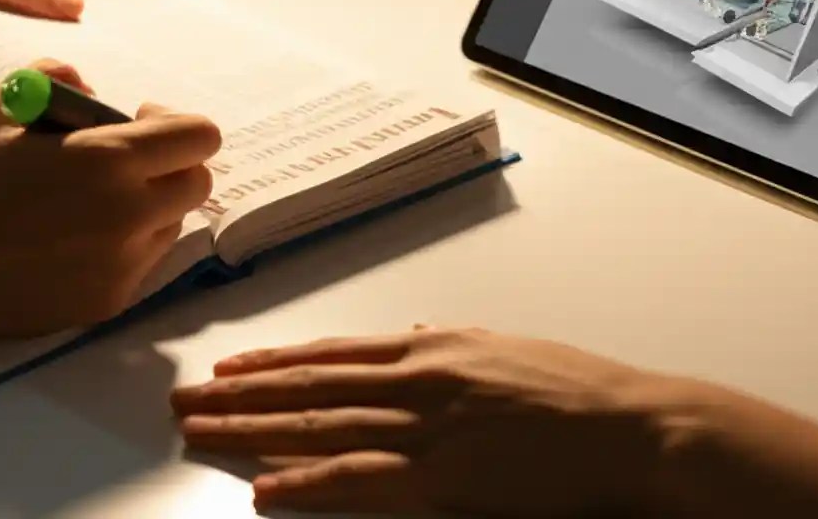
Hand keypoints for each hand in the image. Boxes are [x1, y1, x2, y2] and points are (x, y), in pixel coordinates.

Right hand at [0, 60, 220, 392]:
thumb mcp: (0, 106)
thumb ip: (54, 78)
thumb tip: (89, 86)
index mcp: (111, 160)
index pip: (200, 136)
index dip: (175, 123)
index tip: (139, 120)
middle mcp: (132, 214)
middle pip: (198, 182)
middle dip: (172, 164)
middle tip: (126, 160)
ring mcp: (126, 263)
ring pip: (174, 223)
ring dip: (152, 204)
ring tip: (98, 200)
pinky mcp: (113, 299)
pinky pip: (144, 261)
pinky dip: (128, 243)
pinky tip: (79, 237)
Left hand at [171, 327, 687, 516]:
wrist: (631, 426)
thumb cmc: (579, 390)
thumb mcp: (509, 348)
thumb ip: (455, 343)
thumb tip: (420, 331)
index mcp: (433, 348)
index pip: (334, 355)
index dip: (276, 362)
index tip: (234, 367)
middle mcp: (417, 379)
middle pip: (309, 388)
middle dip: (242, 395)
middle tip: (187, 399)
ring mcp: (425, 427)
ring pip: (317, 427)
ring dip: (250, 431)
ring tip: (200, 433)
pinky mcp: (441, 477)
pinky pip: (358, 480)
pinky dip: (306, 483)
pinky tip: (263, 487)